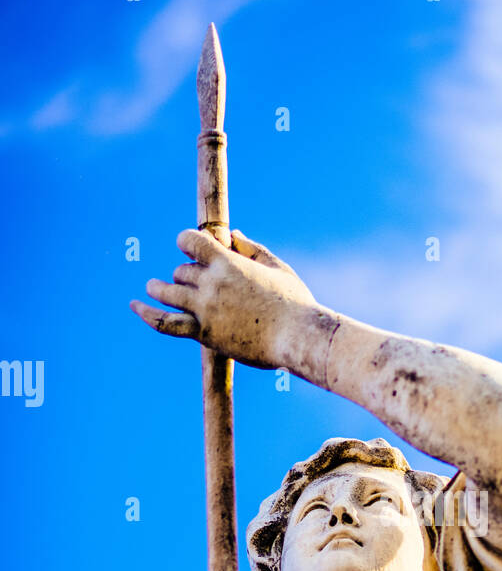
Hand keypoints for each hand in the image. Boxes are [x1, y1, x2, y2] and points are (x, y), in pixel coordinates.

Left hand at [130, 228, 317, 369]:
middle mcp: (211, 282)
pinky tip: (134, 306)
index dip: (185, 243)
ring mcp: (205, 308)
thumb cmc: (294, 302)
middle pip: (181, 272)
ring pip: (167, 292)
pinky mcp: (204, 333)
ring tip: (151, 287)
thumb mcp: (276, 267)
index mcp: (228, 262)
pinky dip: (146, 313)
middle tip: (194, 284)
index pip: (191, 242)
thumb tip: (233, 234)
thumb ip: (252, 249)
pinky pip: (165, 322)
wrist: (297, 336)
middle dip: (185, 275)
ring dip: (156, 288)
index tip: (186, 248)